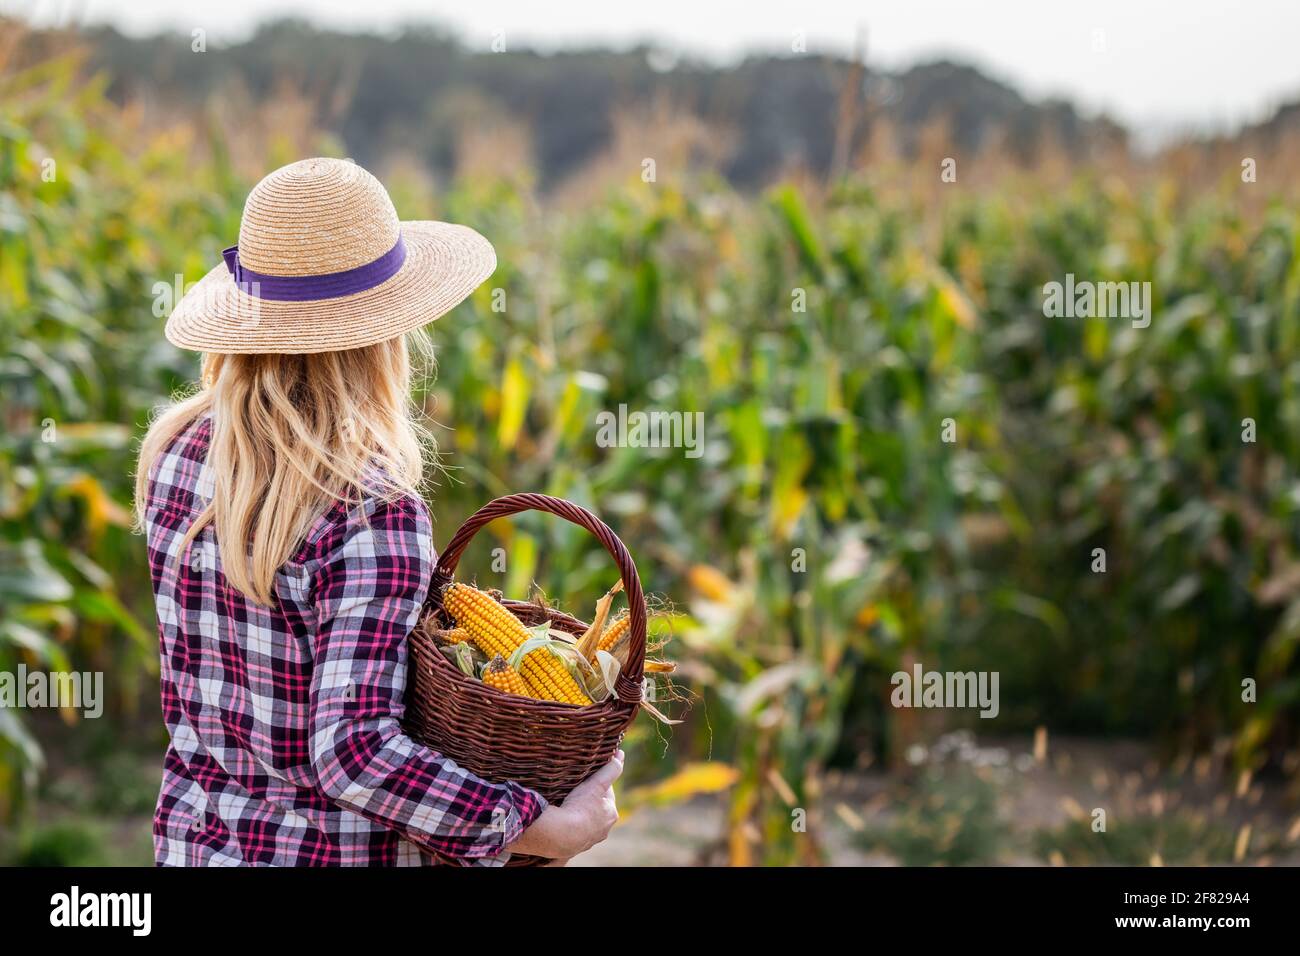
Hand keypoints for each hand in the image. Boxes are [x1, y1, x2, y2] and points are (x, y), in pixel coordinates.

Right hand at [507, 750, 622, 858]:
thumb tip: (621, 754)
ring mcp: (590, 839)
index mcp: (611, 813)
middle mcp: (604, 829)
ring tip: (567, 805)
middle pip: (596, 808)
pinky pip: (574, 832)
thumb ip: (610, 770)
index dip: (596, 783)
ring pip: (586, 821)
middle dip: (588, 800)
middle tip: (574, 792)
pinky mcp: (576, 846)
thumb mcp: (596, 784)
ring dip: (579, 814)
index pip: (606, 793)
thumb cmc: (580, 808)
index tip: (585, 779)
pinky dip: (570, 826)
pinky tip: (563, 820)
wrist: (560, 835)